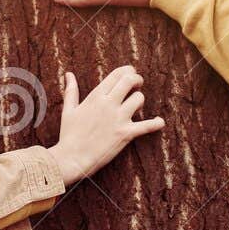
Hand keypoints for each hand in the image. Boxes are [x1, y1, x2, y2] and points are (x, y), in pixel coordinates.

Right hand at [49, 65, 163, 184]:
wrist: (72, 158)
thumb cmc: (69, 135)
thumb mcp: (68, 110)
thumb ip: (71, 91)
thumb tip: (68, 74)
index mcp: (96, 96)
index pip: (117, 74)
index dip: (127, 71)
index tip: (130, 74)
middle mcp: (108, 104)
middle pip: (130, 81)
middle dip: (137, 79)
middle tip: (138, 84)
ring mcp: (118, 118)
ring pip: (139, 98)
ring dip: (140, 100)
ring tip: (136, 106)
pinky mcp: (126, 133)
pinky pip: (147, 126)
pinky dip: (156, 123)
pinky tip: (159, 121)